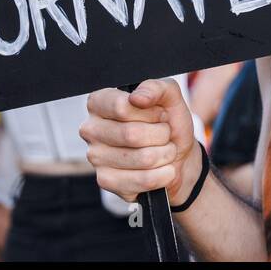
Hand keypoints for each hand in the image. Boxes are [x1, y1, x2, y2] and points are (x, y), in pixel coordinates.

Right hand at [81, 79, 199, 204]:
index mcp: (100, 102)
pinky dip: (163, 174)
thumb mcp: (169, 98)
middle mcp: (91, 128)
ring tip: (165, 150)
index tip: (158, 113)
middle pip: (131, 134)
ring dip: (165, 154)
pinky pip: (142, 180)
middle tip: (165, 133)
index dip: (150, 112)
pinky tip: (163, 169)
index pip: (121, 107)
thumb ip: (155, 88)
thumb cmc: (168, 123)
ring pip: (141, 158)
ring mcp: (95, 157)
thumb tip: (137, 97)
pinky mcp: (106, 181)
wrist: (179, 157)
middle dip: (161, 134)